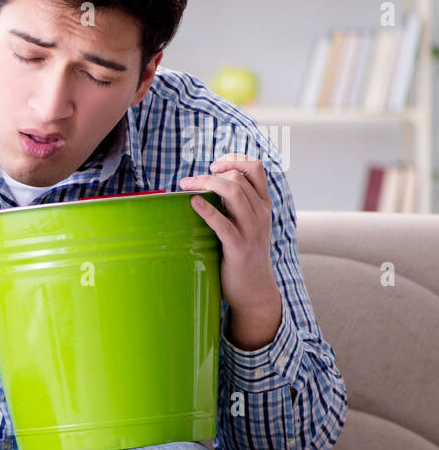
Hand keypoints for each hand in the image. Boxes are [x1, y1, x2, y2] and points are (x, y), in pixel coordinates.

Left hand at [179, 154, 282, 349]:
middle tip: (187, 181)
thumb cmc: (243, 255)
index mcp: (263, 204)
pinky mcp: (239, 247)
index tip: (213, 166)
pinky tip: (193, 203)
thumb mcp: (245, 225)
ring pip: (233, 193)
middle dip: (209, 174)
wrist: (254, 290)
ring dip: (205, 185)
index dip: (233, 160)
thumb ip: (234, 206)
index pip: (255, 168)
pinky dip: (207, 210)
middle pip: (238, 177)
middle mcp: (261, 213)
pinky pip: (223, 223)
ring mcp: (252, 230)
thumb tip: (205, 186)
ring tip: (186, 187)